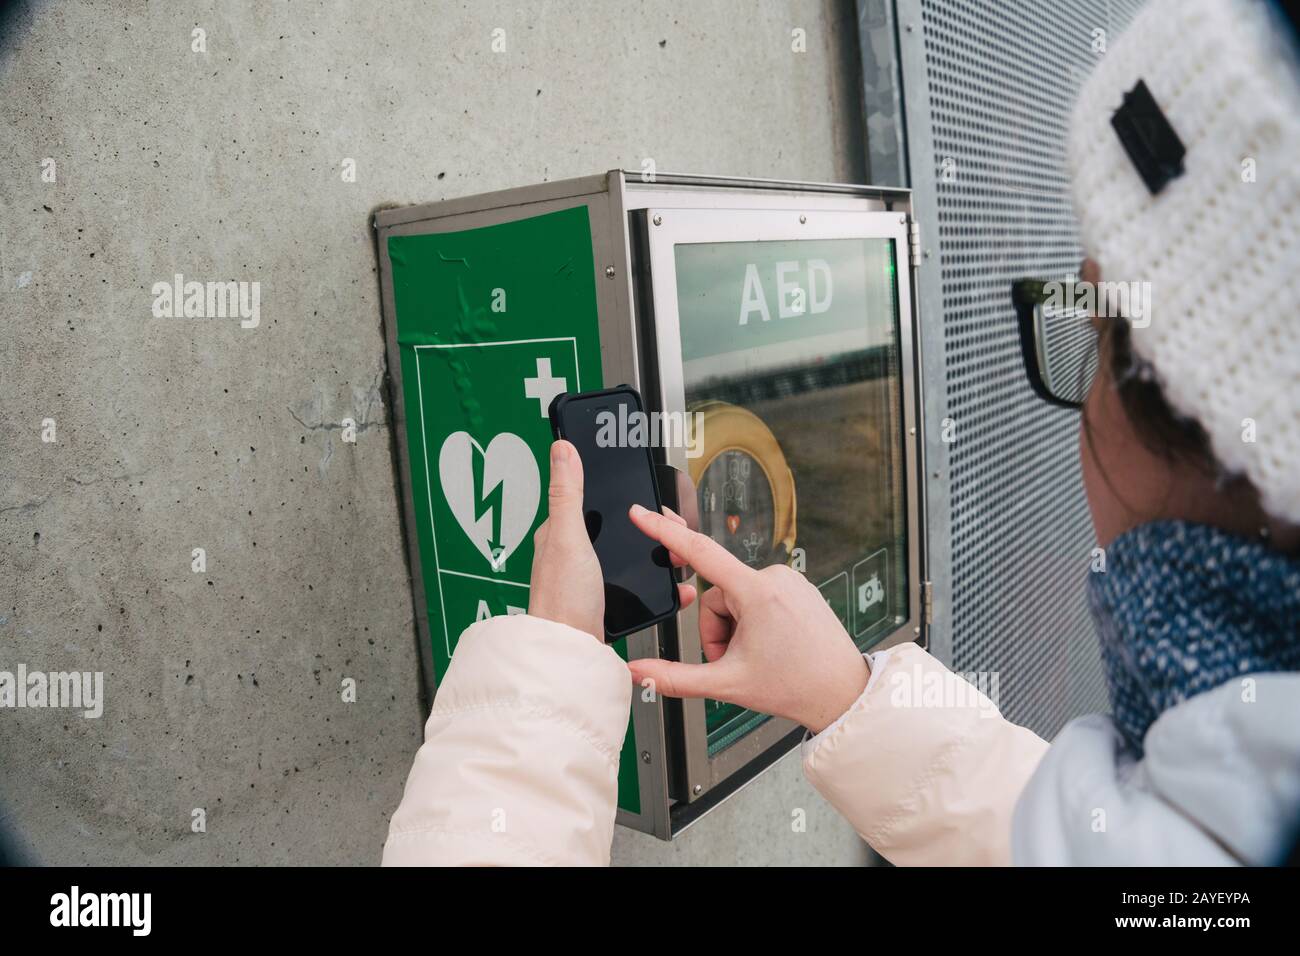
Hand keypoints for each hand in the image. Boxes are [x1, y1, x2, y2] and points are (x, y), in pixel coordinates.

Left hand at [528, 442, 695, 641]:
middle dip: (654, 529)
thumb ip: (568, 493)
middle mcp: (576, 554)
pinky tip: (673, 587)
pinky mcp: (607, 600)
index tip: (655, 503)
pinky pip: (639, 584)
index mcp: (562, 533)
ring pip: (634, 556)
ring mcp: (592, 577)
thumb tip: (562, 448)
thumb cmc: (561, 599)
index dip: (629, 499)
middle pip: (622, 528)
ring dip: (660, 555)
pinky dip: (660, 584)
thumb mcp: (568, 537)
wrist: (571, 654)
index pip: (597, 502)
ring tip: (678, 557)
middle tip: (674, 533)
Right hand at [625, 504, 868, 732]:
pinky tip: (770, 645)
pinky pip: (757, 599)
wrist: (843, 694)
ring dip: (734, 630)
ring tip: (756, 657)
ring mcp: (789, 581)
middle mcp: (775, 577)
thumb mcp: (727, 685)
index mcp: (757, 592)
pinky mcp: (798, 589)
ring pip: (735, 600)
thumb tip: (640, 673)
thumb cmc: (797, 686)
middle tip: (735, 661)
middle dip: (715, 630)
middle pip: (716, 596)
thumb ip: (675, 678)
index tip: (643, 513)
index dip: (663, 530)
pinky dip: (752, 623)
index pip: (698, 552)